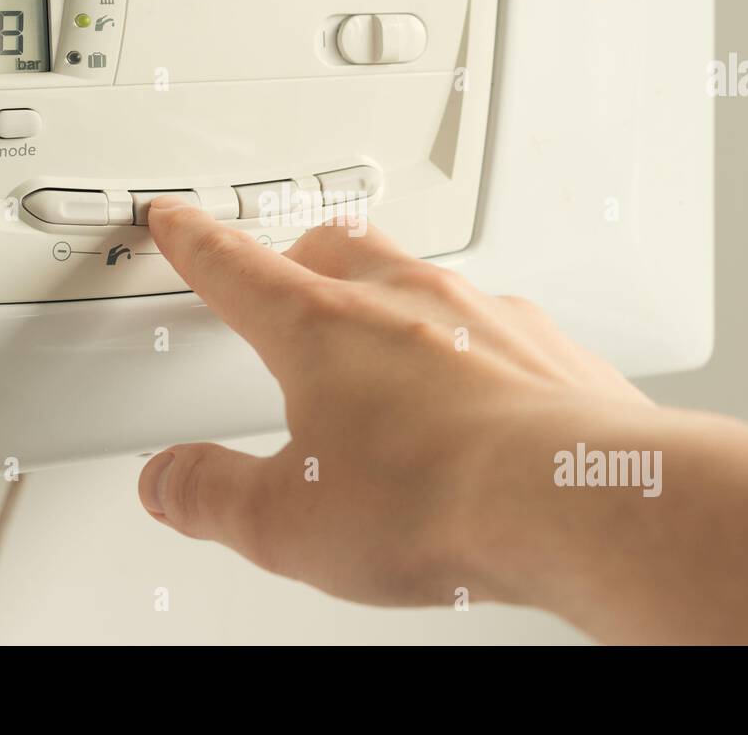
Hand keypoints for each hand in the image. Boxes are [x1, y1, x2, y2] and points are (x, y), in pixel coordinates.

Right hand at [137, 198, 647, 606]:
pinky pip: (495, 325)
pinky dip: (468, 345)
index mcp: (321, 329)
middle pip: (333, 247)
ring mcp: (482, 316)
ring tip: (378, 346)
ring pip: (418, 274)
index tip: (181, 224)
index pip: (237, 269)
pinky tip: (472, 394)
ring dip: (387, 296)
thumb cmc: (439, 497)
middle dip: (296, 256)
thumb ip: (212, 496)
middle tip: (282, 278)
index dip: (198, 244)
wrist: (575, 498)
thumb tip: (172, 482)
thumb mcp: (285, 522)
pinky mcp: (545, 348)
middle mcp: (403, 300)